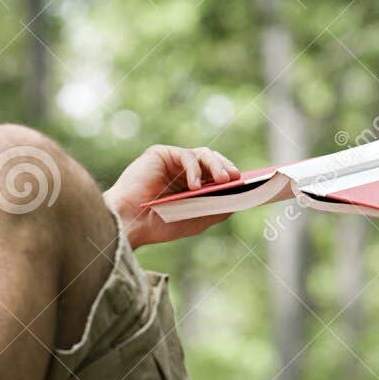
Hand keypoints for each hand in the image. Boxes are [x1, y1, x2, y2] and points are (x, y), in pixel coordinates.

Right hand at [104, 144, 238, 246]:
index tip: (250, 183)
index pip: (216, 175)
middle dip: (226, 169)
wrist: (129, 223)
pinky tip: (194, 185)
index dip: (232, 177)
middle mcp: (182, 171)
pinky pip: (186, 155)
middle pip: (212, 161)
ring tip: (222, 180)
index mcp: (189, 186)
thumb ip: (217, 210)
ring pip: (203, 155)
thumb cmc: (158, 225)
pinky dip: (194, 169)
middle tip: (236, 179)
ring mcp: (171, 161)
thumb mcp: (195, 220)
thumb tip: (240, 200)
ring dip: (216, 166)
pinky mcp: (159, 154)